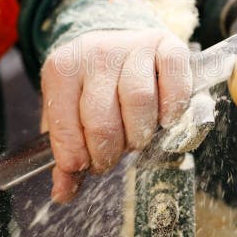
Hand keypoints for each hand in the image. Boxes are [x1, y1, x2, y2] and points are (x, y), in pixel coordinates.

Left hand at [41, 29, 191, 202]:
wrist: (114, 43)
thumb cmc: (89, 87)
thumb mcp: (66, 114)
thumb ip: (65, 152)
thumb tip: (64, 193)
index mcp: (62, 70)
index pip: (65, 130)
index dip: (78, 160)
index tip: (87, 165)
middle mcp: (95, 53)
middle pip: (103, 120)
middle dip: (110, 152)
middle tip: (114, 155)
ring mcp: (133, 46)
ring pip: (140, 100)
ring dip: (142, 133)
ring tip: (138, 136)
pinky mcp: (166, 44)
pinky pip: (174, 77)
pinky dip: (173, 106)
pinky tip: (165, 118)